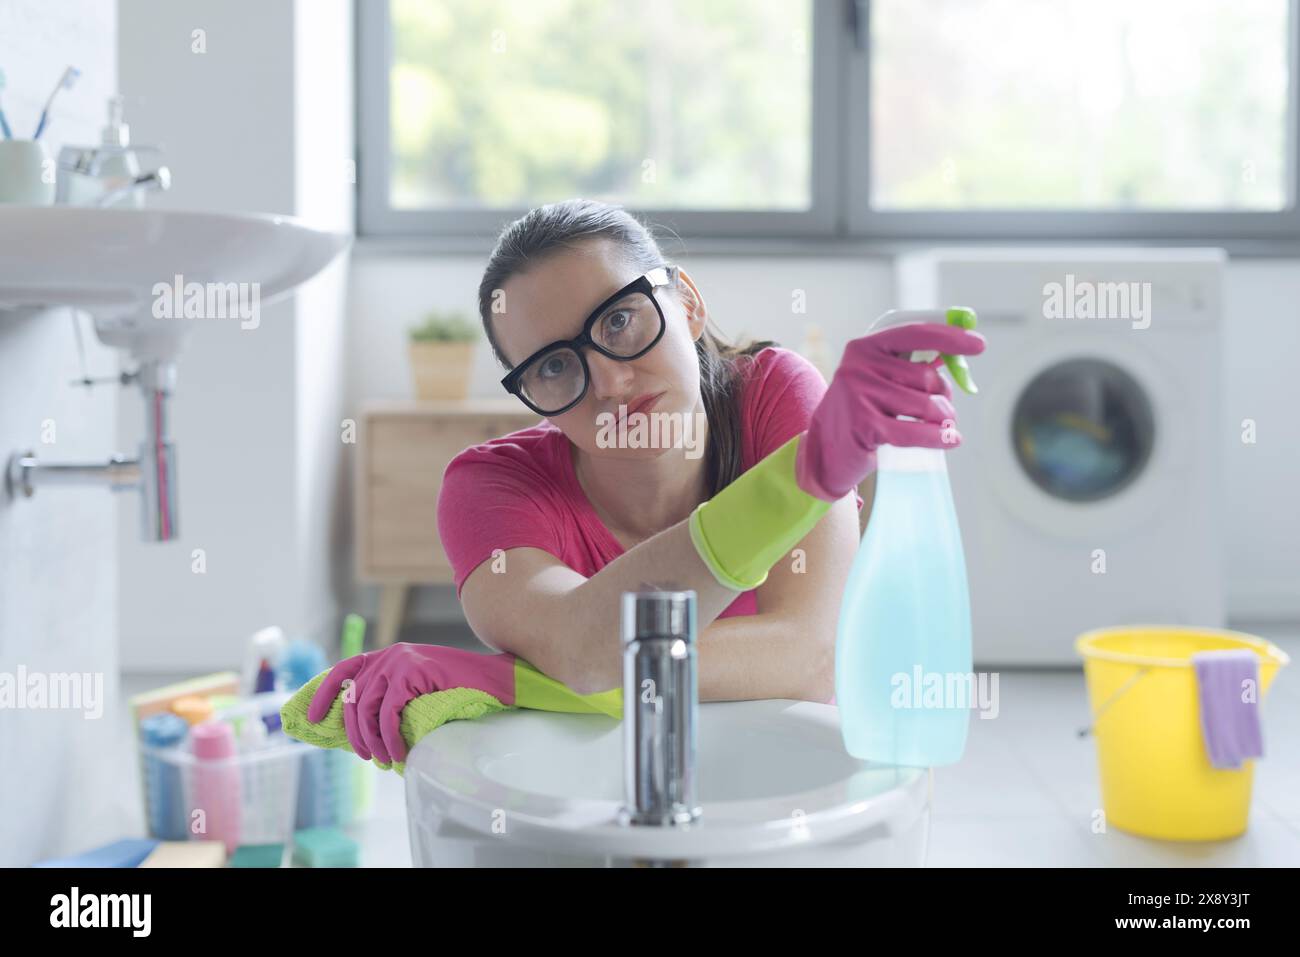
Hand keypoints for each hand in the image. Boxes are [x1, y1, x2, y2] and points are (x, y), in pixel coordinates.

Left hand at [306, 643, 514, 764]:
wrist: (492, 680)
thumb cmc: (458, 690)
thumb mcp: (416, 690)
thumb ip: (391, 696)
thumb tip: (364, 730)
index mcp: (386, 656)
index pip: (343, 670)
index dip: (324, 693)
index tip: (311, 718)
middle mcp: (388, 654)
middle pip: (353, 698)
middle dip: (355, 733)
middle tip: (369, 757)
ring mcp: (399, 660)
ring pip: (366, 708)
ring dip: (373, 741)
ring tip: (385, 760)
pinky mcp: (411, 671)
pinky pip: (388, 712)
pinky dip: (389, 737)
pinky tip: (398, 753)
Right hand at [795, 322, 985, 500]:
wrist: (825, 448)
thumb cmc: (863, 410)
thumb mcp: (879, 380)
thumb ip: (910, 367)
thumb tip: (957, 359)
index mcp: (864, 347)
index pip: (915, 334)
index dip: (950, 337)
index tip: (978, 345)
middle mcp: (859, 367)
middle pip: (925, 376)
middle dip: (944, 394)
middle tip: (945, 408)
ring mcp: (859, 396)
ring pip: (926, 405)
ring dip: (943, 419)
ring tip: (943, 426)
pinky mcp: (865, 426)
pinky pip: (916, 431)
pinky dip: (939, 437)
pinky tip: (951, 439)